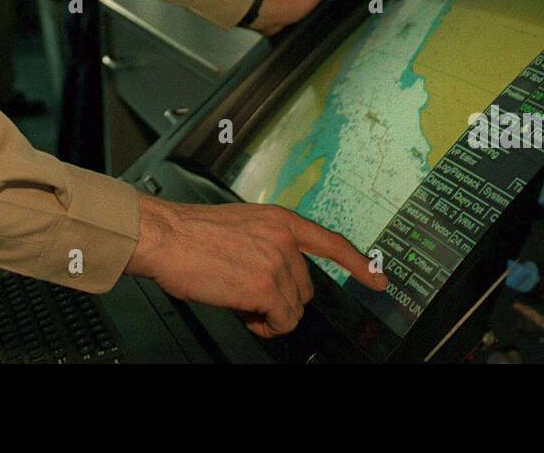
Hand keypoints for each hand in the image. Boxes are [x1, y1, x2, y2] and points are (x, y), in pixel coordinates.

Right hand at [125, 193, 388, 337]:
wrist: (164, 236)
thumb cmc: (189, 234)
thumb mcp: (240, 227)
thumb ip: (266, 243)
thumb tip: (273, 275)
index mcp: (280, 220)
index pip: (331, 242)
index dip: (358, 264)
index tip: (379, 278)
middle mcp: (285, 238)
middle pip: (306, 288)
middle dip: (280, 298)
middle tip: (246, 293)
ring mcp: (278, 262)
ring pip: (293, 308)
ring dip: (268, 312)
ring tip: (238, 298)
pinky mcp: (266, 285)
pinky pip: (281, 321)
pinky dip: (264, 325)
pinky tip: (241, 310)